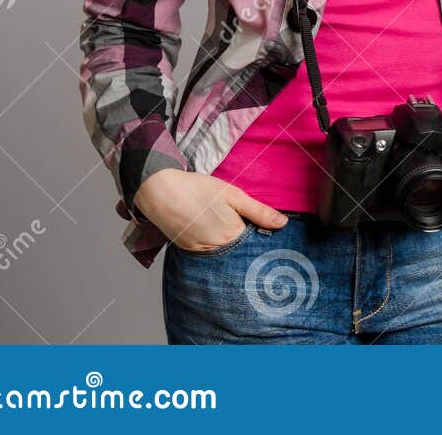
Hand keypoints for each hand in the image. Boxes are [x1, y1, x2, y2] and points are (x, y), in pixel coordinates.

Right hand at [134, 169, 288, 252]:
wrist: (158, 191)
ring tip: (222, 222)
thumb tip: (283, 224)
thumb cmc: (198, 189)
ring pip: (223, 250)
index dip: (260, 234)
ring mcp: (199, 251)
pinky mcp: (187, 249)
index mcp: (231, 236)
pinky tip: (209, 226)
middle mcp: (216, 249)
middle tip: (240, 222)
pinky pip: (207, 250)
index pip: (254, 242)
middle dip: (244, 240)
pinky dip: (212, 241)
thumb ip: (259, 211)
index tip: (263, 228)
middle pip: (238, 248)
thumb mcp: (233, 195)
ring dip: (227, 241)